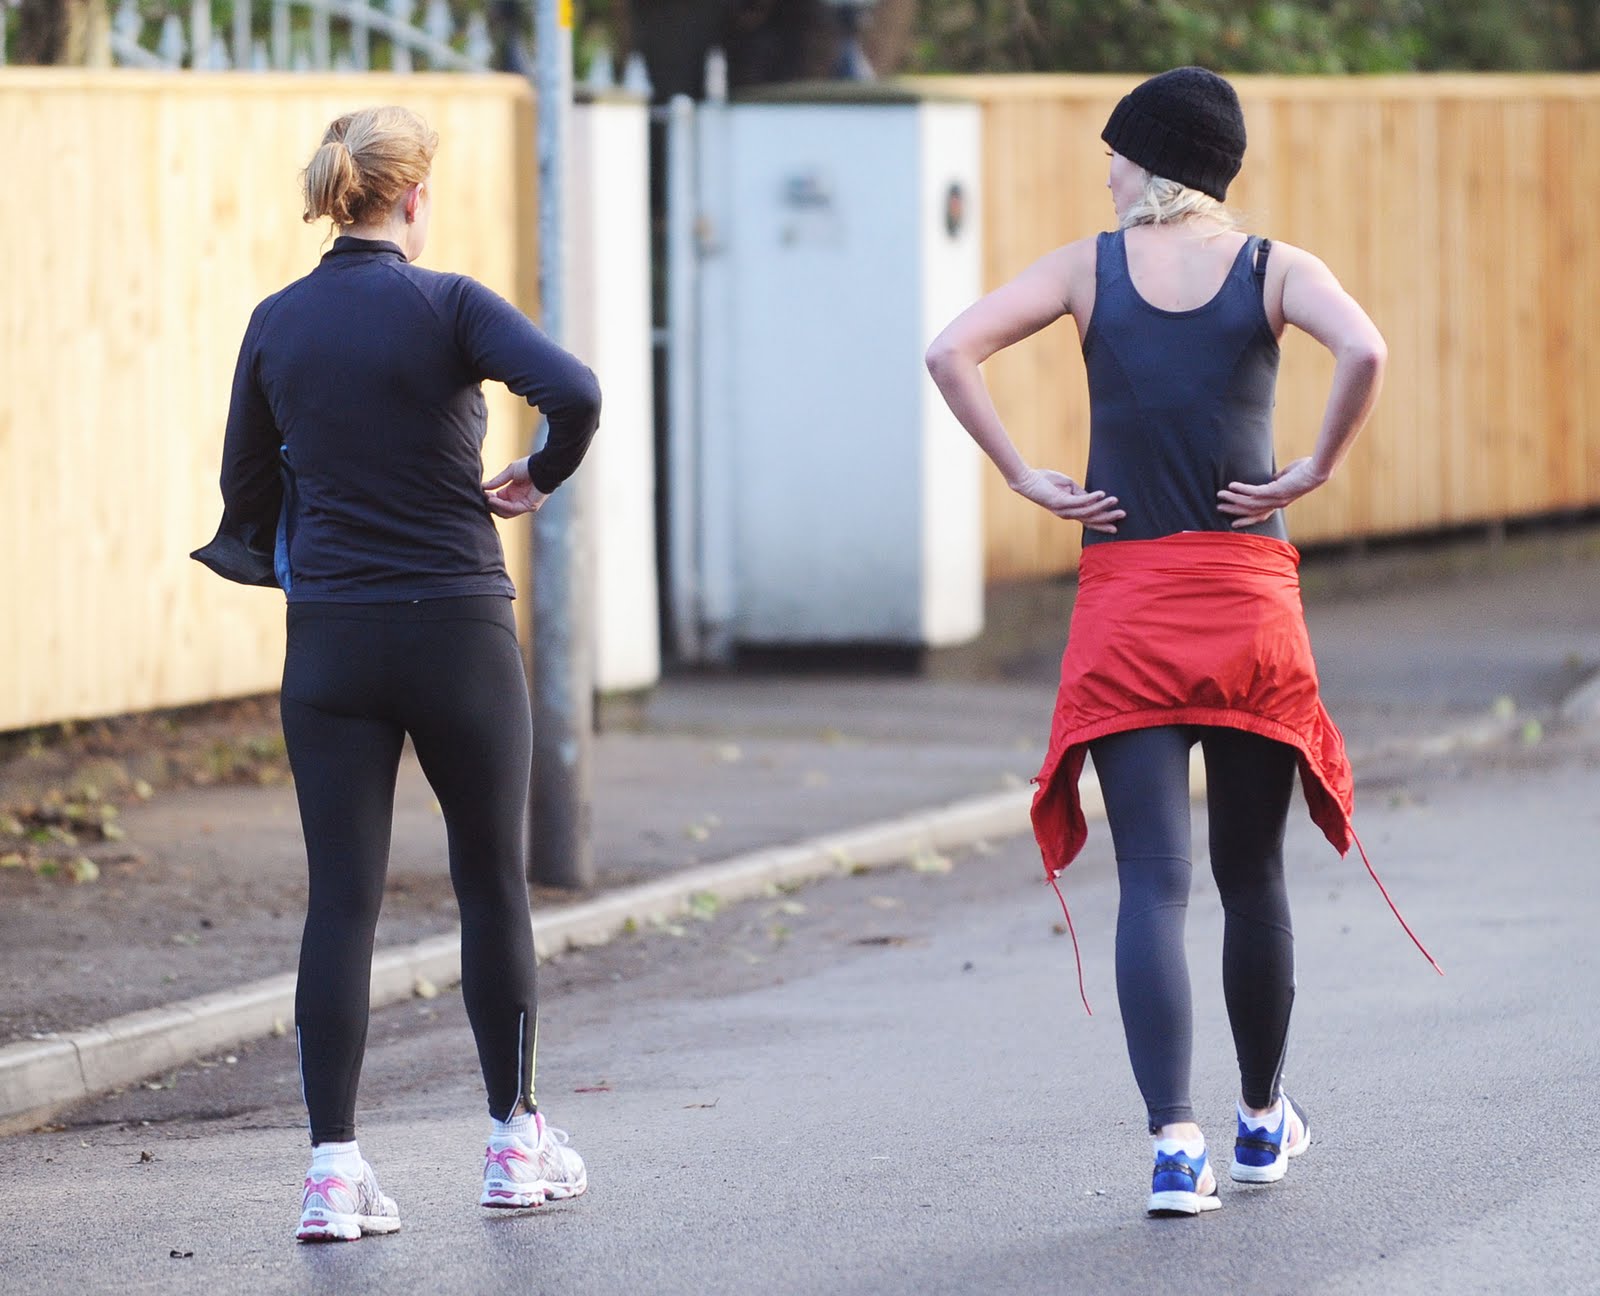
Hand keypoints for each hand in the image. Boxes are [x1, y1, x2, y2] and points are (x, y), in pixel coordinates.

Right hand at [483, 458, 549, 518]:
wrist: (543, 467)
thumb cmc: (529, 466)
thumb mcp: (510, 472)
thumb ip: (497, 481)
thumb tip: (483, 486)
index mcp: (513, 491)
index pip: (498, 499)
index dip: (490, 497)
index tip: (482, 492)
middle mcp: (517, 499)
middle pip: (501, 509)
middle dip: (491, 504)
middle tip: (484, 497)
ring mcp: (524, 504)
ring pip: (506, 512)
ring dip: (495, 506)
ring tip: (488, 499)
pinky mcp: (529, 506)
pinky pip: (513, 509)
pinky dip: (502, 505)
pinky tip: (494, 500)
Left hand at [1009, 467, 1123, 533]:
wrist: (1028, 480)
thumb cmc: (1046, 481)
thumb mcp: (1068, 487)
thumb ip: (1080, 493)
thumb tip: (1093, 496)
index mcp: (1069, 511)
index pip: (1089, 520)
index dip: (1102, 523)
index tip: (1116, 526)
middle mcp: (1067, 514)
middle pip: (1091, 519)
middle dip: (1107, 518)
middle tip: (1122, 515)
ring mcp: (1063, 509)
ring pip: (1087, 511)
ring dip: (1102, 507)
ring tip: (1115, 501)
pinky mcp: (1059, 502)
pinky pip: (1079, 501)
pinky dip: (1091, 498)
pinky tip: (1101, 494)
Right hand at [1217, 458, 1328, 527]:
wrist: (1316, 471)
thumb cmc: (1305, 471)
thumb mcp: (1288, 477)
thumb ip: (1278, 480)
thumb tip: (1272, 479)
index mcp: (1279, 502)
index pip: (1260, 515)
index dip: (1246, 519)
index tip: (1234, 523)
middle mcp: (1276, 504)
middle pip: (1250, 511)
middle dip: (1234, 511)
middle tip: (1219, 509)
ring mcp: (1275, 498)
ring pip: (1249, 503)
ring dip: (1233, 499)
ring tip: (1220, 494)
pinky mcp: (1274, 490)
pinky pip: (1253, 492)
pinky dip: (1241, 489)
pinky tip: (1232, 485)